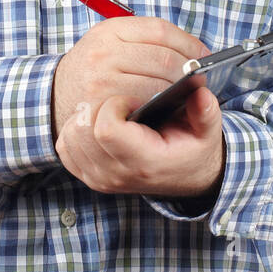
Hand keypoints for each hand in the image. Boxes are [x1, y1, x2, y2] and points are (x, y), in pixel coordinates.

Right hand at [51, 15, 209, 140]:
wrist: (58, 95)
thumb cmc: (95, 68)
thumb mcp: (112, 41)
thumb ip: (146, 40)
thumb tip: (196, 52)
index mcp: (110, 29)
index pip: (161, 31)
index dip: (189, 43)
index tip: (203, 55)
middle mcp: (104, 52)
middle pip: (165, 59)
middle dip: (189, 70)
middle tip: (201, 78)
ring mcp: (102, 80)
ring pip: (158, 84)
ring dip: (179, 90)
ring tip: (188, 92)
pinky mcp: (102, 107)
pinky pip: (144, 105)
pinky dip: (162, 106)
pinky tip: (167, 106)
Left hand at [54, 83, 225, 199]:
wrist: (185, 177)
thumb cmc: (193, 149)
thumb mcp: (207, 131)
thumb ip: (205, 112)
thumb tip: (200, 93)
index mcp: (144, 162)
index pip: (106, 129)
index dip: (114, 106)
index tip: (132, 100)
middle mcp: (117, 175)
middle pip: (82, 130)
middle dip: (97, 107)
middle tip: (120, 104)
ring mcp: (99, 178)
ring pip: (69, 136)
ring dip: (84, 117)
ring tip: (110, 112)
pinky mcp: (88, 176)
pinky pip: (64, 147)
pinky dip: (75, 130)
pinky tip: (97, 124)